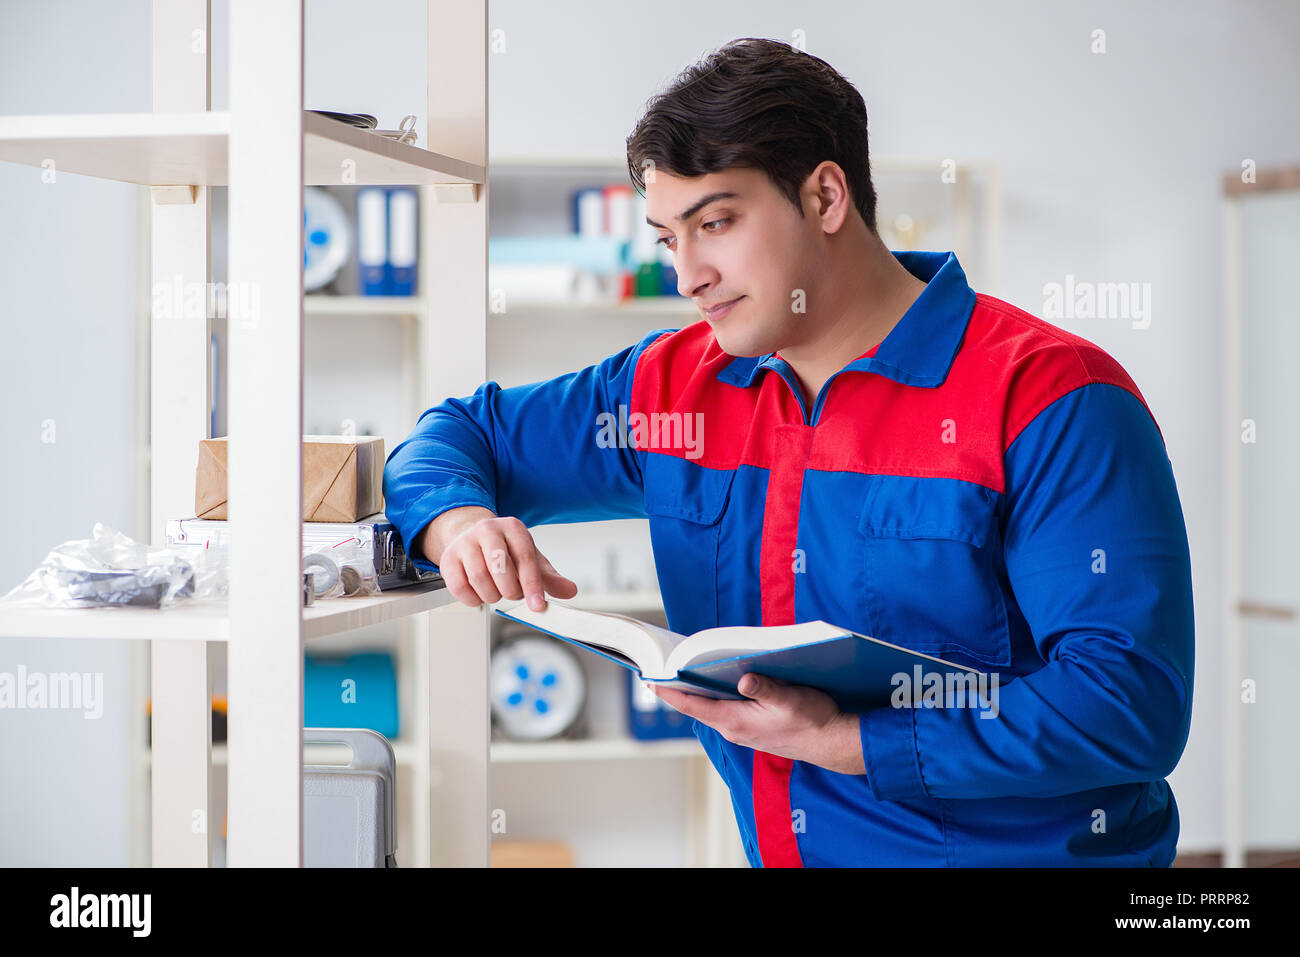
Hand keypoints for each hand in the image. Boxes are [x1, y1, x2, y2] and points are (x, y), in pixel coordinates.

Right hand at [424, 507, 576, 610]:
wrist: (472, 537)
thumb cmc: (505, 550)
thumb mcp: (531, 559)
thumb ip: (550, 577)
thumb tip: (569, 590)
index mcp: (512, 527)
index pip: (525, 558)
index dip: (533, 586)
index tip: (538, 605)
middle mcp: (487, 530)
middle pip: (500, 568)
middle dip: (510, 590)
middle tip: (512, 593)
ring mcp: (465, 543)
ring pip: (479, 579)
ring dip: (492, 595)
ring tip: (497, 591)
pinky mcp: (448, 559)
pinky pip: (459, 588)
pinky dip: (473, 599)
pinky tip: (480, 593)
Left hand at [650, 673, 864, 773]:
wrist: (832, 742)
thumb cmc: (813, 721)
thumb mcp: (790, 699)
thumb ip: (766, 689)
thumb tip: (745, 680)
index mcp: (736, 721)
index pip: (692, 705)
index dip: (668, 691)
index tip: (648, 678)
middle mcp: (733, 728)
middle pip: (695, 706)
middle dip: (676, 687)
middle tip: (658, 666)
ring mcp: (741, 729)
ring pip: (708, 708)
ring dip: (694, 690)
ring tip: (678, 669)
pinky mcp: (750, 727)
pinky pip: (722, 710)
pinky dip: (711, 695)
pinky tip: (712, 680)